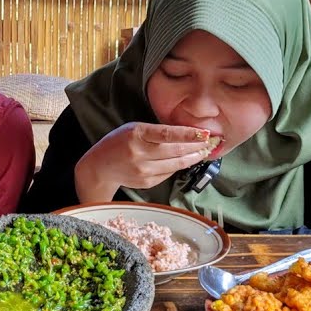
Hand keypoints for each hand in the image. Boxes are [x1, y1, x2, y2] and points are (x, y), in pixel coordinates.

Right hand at [74, 122, 213, 202]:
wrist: (99, 167)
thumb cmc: (118, 142)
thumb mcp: (134, 129)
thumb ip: (157, 131)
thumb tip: (187, 133)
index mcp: (137, 135)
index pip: (168, 134)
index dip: (189, 135)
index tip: (205, 133)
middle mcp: (139, 153)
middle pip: (176, 150)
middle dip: (196, 146)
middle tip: (211, 142)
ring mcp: (143, 170)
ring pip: (176, 164)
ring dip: (193, 157)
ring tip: (203, 151)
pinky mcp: (146, 182)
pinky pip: (169, 173)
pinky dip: (179, 166)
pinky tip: (186, 160)